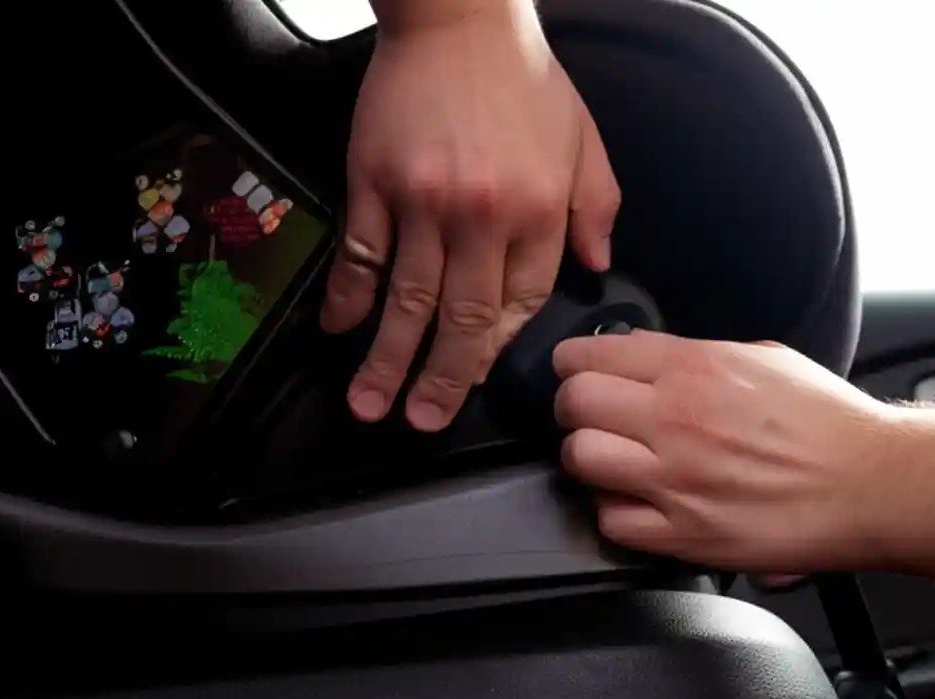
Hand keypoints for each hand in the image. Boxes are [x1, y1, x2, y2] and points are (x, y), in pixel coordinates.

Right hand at [321, 2, 619, 431]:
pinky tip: (338, 329)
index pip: (520, 303)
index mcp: (537, 210)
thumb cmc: (522, 78)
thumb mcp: (582, 139)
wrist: (459, 17)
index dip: (496, 347)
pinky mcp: (373, 182)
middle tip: (422, 423)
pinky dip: (347, 297)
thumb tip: (596, 266)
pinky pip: (360, 254)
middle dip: (441, 381)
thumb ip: (595, 207)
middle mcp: (482, 215)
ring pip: (406, 300)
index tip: (477, 376)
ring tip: (370, 403)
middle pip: (460, 319)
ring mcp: (422, 202)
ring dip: (387, 359)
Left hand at [552, 332, 898, 574]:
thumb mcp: (761, 357)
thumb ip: (694, 353)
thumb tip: (641, 353)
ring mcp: (677, 479)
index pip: (589, 355)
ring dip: (587, 459)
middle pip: (573, 404)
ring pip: (580, 459)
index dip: (572, 364)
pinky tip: (639, 503)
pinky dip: (617, 512)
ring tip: (611, 461)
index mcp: (694, 367)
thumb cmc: (828, 422)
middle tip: (589, 417)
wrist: (874, 484)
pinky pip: (612, 521)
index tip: (575, 372)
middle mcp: (677, 419)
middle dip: (573, 409)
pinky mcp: (685, 533)